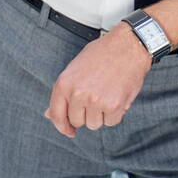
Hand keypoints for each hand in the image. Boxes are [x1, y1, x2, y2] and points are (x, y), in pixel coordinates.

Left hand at [45, 22, 151, 136]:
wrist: (128, 45)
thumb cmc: (102, 54)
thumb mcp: (75, 68)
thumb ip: (63, 93)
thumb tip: (49, 114)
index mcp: (64, 83)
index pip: (57, 115)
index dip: (63, 126)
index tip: (70, 131)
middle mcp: (78, 94)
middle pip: (77, 121)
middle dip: (87, 114)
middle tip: (97, 98)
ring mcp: (96, 100)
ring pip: (94, 124)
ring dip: (102, 114)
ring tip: (108, 94)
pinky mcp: (114, 106)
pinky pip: (111, 122)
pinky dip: (115, 114)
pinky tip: (117, 97)